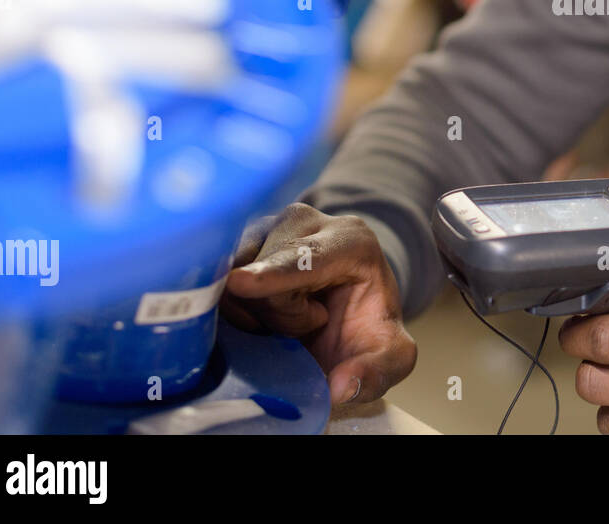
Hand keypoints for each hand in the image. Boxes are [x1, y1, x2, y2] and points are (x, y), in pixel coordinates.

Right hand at [222, 202, 416, 404]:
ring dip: (256, 309)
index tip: (239, 283)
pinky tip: (262, 311)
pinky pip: (216, 274)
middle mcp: (309, 220)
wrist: (351, 310)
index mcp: (352, 239)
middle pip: (265, 272)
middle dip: (280, 313)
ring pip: (235, 272)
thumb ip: (379, 370)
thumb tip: (341, 387)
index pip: (306, 260)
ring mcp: (271, 225)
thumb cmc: (369, 327)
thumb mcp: (392, 355)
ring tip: (290, 315)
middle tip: (312, 323)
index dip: (273, 273)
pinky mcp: (244, 239)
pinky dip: (236, 302)